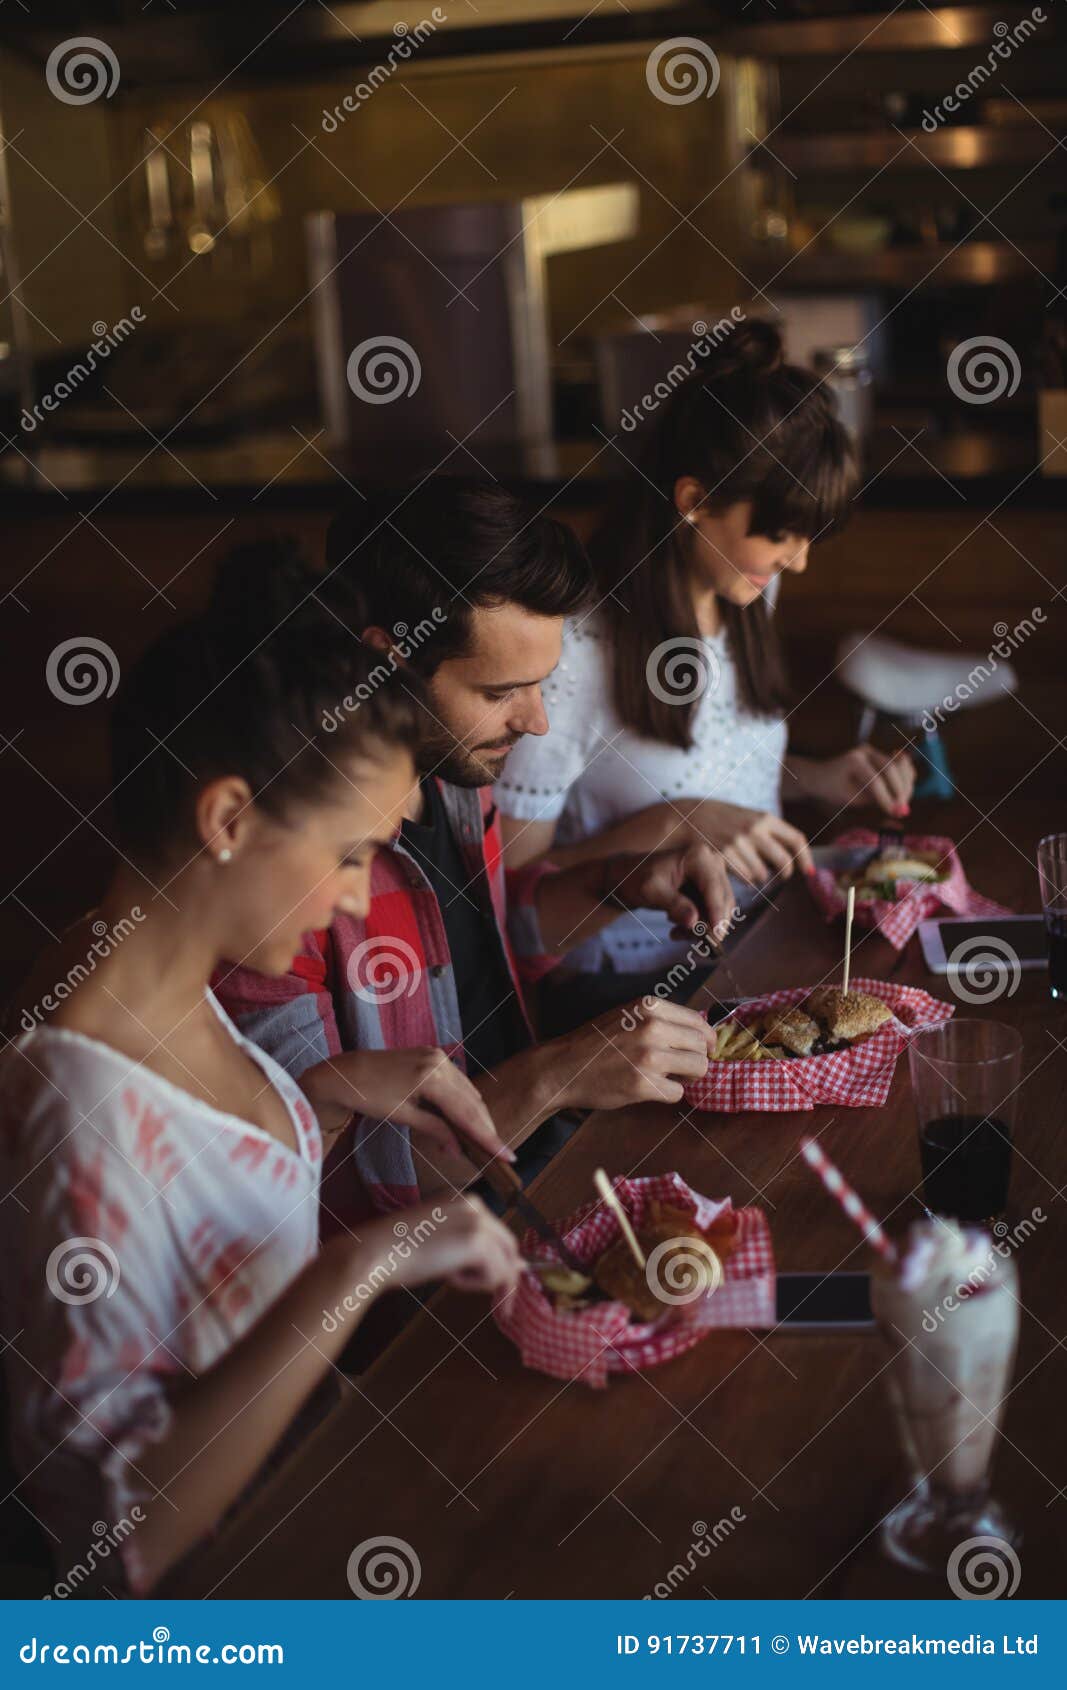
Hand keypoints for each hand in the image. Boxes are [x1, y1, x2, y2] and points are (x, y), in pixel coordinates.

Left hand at [335, 1047, 513, 1168]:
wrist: (345, 1072)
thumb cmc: (368, 1095)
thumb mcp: (402, 1116)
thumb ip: (434, 1130)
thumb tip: (456, 1150)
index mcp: (431, 1077)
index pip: (468, 1114)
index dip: (489, 1138)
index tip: (508, 1156)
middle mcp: (439, 1062)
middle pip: (473, 1102)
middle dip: (487, 1129)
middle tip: (500, 1153)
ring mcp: (436, 1056)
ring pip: (468, 1091)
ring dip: (477, 1116)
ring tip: (485, 1141)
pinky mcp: (432, 1055)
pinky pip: (457, 1081)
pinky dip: (463, 1101)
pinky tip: (466, 1118)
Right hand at [381, 1195, 522, 1295]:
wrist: (375, 1253)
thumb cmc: (397, 1252)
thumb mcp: (440, 1244)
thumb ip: (471, 1250)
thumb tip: (512, 1267)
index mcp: (464, 1200)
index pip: (497, 1233)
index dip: (499, 1261)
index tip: (496, 1282)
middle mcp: (476, 1205)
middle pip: (509, 1247)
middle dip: (504, 1276)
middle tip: (499, 1304)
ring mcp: (478, 1222)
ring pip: (503, 1265)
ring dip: (479, 1281)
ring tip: (446, 1275)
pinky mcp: (477, 1243)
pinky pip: (495, 1276)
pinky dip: (473, 1285)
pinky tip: (447, 1276)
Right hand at [553, 996, 714, 1109]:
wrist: (563, 1067)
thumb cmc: (596, 1043)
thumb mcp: (628, 1015)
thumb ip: (660, 1019)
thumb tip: (700, 1032)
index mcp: (649, 1006)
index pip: (698, 1022)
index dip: (706, 1039)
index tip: (705, 1049)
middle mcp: (652, 1027)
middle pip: (702, 1046)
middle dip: (697, 1059)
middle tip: (682, 1068)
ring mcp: (649, 1056)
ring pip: (699, 1068)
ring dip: (688, 1077)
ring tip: (669, 1077)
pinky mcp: (644, 1084)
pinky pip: (678, 1093)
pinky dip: (668, 1094)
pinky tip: (650, 1089)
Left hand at [606, 842, 734, 941]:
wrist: (629, 877)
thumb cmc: (636, 878)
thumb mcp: (651, 891)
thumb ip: (674, 905)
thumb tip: (694, 922)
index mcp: (698, 857)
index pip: (714, 888)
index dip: (717, 913)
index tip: (716, 936)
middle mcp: (711, 863)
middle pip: (722, 900)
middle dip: (707, 924)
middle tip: (686, 938)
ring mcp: (712, 876)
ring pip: (719, 910)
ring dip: (701, 927)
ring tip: (677, 933)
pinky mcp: (708, 890)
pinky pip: (711, 913)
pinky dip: (698, 926)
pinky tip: (678, 930)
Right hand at [680, 798, 812, 885]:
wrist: (690, 816)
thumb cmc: (723, 819)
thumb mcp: (748, 816)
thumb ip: (769, 831)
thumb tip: (793, 854)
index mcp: (764, 818)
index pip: (796, 839)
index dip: (806, 858)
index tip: (809, 871)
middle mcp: (754, 830)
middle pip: (784, 862)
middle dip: (785, 874)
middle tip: (782, 877)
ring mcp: (738, 844)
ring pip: (762, 875)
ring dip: (759, 877)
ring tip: (749, 867)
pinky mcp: (724, 855)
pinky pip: (744, 879)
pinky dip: (743, 879)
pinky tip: (735, 869)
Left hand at [806, 745, 915, 816]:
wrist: (821, 776)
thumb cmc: (832, 789)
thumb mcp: (849, 798)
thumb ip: (872, 799)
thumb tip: (897, 807)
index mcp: (853, 760)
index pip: (875, 781)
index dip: (886, 798)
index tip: (895, 813)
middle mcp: (865, 751)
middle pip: (890, 769)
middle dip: (900, 791)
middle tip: (903, 810)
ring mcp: (873, 751)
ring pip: (898, 765)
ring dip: (906, 785)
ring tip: (904, 803)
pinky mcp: (879, 755)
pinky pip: (899, 764)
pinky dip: (906, 776)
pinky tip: (906, 790)